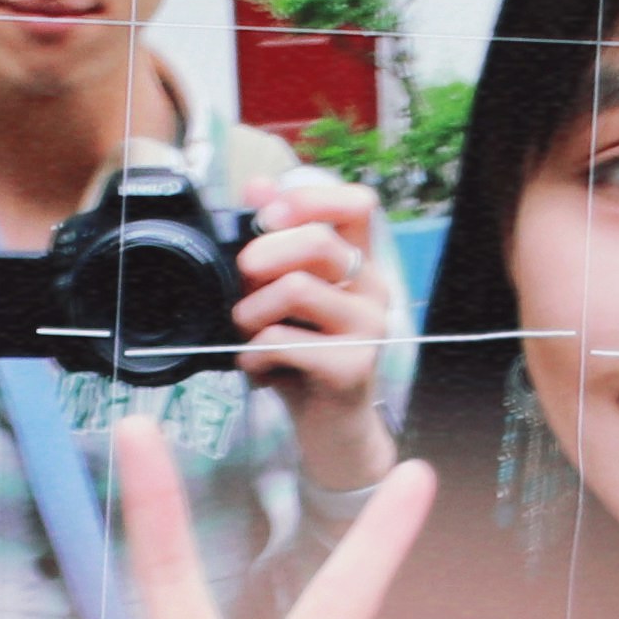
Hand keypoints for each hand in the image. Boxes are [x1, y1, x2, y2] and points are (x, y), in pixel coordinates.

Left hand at [234, 167, 399, 490]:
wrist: (330, 431)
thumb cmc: (304, 360)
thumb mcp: (287, 300)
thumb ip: (277, 246)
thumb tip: (257, 186)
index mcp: (361, 265)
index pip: (359, 203)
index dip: (310, 197)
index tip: (266, 214)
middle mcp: (375, 291)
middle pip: (319, 241)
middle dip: (262, 256)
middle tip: (243, 282)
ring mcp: (370, 330)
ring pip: (295, 288)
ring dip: (251, 311)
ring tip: (247, 334)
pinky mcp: (353, 368)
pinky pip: (282, 341)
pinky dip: (252, 354)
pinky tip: (256, 367)